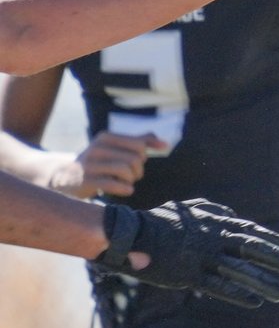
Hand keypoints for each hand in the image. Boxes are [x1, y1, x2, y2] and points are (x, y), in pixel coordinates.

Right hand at [42, 131, 164, 197]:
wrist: (64, 178)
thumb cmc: (98, 163)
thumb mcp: (115, 148)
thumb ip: (139, 142)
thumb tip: (165, 144)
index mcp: (105, 138)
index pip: (139, 145)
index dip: (144, 156)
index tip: (138, 162)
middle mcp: (96, 148)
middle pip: (135, 159)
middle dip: (138, 171)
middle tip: (131, 176)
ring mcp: (89, 165)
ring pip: (126, 171)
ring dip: (131, 180)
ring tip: (126, 182)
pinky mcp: (86, 181)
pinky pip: (114, 184)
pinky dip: (125, 189)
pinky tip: (124, 190)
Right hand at [94, 198, 278, 307]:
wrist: (129, 233)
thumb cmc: (160, 221)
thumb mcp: (189, 208)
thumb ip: (212, 210)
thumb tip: (231, 213)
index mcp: (216, 222)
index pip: (253, 232)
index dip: (275, 241)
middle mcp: (214, 238)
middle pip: (255, 249)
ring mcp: (202, 256)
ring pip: (241, 271)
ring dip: (264, 282)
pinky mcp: (188, 274)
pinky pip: (218, 286)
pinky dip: (237, 294)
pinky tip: (255, 302)